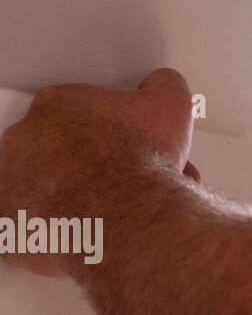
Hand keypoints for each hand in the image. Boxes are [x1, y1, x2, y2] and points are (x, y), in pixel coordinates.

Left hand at [0, 68, 197, 274]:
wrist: (129, 214)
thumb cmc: (143, 159)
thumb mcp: (172, 103)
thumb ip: (161, 86)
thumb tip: (158, 85)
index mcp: (56, 104)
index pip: (74, 110)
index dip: (104, 128)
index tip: (121, 143)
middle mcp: (23, 138)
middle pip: (54, 147)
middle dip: (86, 161)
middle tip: (120, 177)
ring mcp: (9, 181)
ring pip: (40, 185)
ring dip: (68, 193)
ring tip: (111, 208)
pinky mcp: (7, 223)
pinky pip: (23, 225)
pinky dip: (48, 228)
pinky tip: (82, 230)